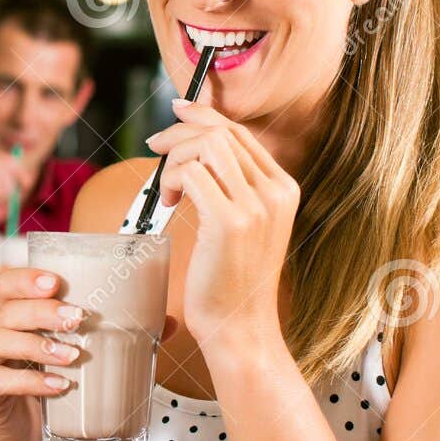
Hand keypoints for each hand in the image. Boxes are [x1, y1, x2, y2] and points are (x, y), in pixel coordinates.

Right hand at [0, 267, 84, 440]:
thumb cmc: (45, 384)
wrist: (25, 432)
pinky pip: (1, 381)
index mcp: (6, 316)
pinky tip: (58, 385)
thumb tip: (151, 317)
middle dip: (42, 311)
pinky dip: (32, 381)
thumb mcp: (63, 351)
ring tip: (71, 355)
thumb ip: (88, 331)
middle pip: (6, 310)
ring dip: (36, 345)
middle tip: (76, 318)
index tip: (55, 282)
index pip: (5, 283)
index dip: (26, 279)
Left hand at [144, 100, 298, 351]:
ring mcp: (257, 206)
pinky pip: (192, 173)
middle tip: (155, 147)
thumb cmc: (233, 282)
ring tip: (168, 189)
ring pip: (206, 145)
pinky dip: (171, 179)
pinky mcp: (231, 222)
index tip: (177, 112)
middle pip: (221, 132)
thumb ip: (232, 187)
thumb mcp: (244, 225)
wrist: (241, 328)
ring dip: (175, 157)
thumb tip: (197, 148)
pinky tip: (170, 202)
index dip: (204, 115)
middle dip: (180, 132)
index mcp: (283, 188)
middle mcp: (276, 192)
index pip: (240, 132)